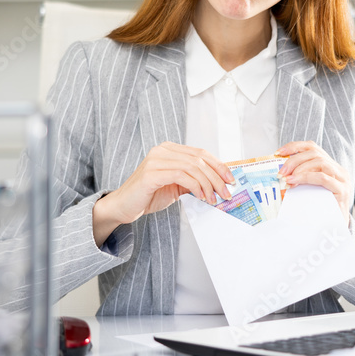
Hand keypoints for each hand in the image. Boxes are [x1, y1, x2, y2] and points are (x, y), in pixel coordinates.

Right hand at [92, 142, 233, 246]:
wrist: (123, 206)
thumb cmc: (149, 195)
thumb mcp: (176, 186)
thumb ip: (193, 180)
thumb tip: (218, 183)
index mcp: (169, 149)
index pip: (201, 153)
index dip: (219, 165)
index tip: (230, 179)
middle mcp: (162, 150)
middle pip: (199, 159)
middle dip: (216, 177)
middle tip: (225, 192)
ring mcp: (156, 160)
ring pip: (192, 167)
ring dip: (207, 184)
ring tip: (213, 198)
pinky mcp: (151, 173)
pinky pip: (181, 176)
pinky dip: (195, 186)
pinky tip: (200, 196)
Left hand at [276, 141, 350, 224]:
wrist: (335, 228)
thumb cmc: (320, 208)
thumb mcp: (309, 189)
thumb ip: (300, 177)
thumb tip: (279, 171)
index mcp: (330, 166)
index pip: (313, 147)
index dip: (295, 146)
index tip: (279, 152)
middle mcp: (338, 169)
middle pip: (315, 153)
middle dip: (294, 160)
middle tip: (281, 171)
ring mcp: (342, 179)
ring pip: (320, 162)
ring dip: (299, 168)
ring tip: (287, 178)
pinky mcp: (342, 190)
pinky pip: (323, 178)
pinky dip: (306, 177)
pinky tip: (295, 181)